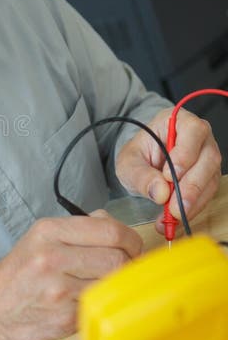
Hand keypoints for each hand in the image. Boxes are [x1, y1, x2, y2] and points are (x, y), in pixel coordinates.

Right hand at [0, 212, 142, 339]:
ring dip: (117, 283)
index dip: (131, 240)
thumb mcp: (40, 238)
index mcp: (48, 231)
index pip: (110, 230)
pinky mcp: (66, 317)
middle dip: (129, 263)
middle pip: (117, 258)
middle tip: (127, 267)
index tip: (133, 247)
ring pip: (113, 282)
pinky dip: (103, 302)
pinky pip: (102, 304)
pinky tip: (92, 299)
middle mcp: (52, 257)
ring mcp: (59, 290)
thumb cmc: (19, 275)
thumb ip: (79, 228)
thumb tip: (114, 224)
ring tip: (108, 282)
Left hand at [115, 107, 220, 234]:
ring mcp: (207, 156)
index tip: (168, 175)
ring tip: (172, 216)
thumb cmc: (138, 155)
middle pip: (208, 157)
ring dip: (193, 200)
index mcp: (178, 121)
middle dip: (191, 185)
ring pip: (211, 177)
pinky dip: (192, 208)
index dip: (185, 154)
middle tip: (174, 206)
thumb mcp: (128, 163)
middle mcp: (199, 136)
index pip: (193, 130)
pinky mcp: (209, 176)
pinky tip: (176, 218)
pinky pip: (207, 193)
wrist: (142, 164)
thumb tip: (160, 192)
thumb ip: (141, 175)